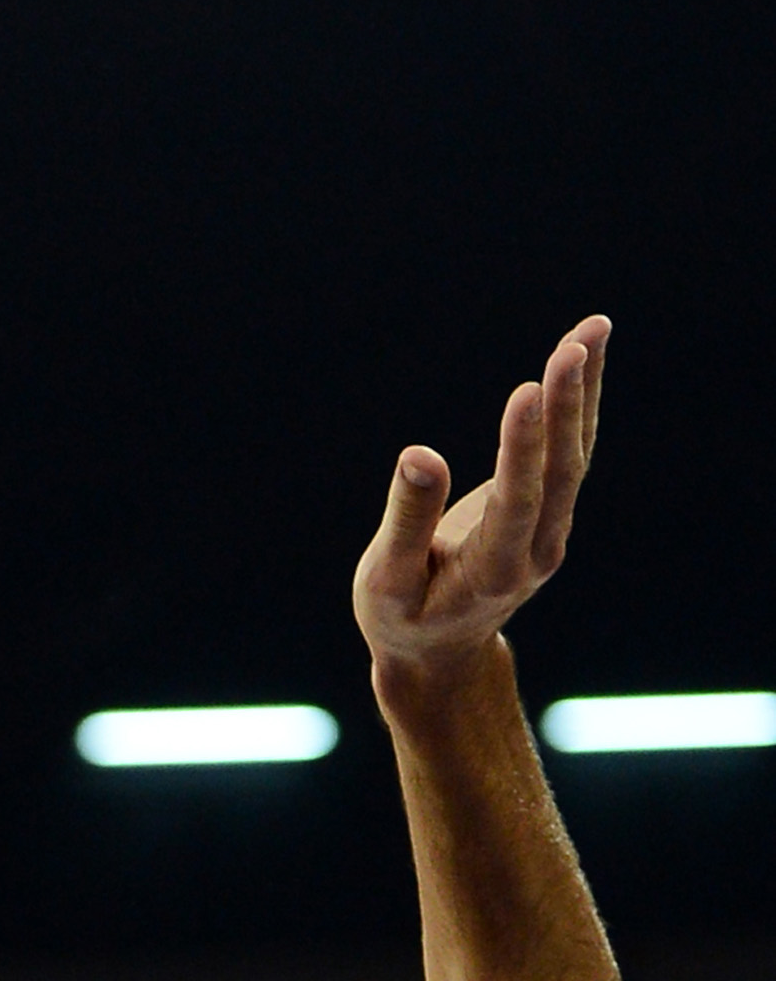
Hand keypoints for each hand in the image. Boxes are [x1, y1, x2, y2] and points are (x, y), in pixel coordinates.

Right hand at [354, 316, 607, 680]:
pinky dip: (577, 400)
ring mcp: (550, 530)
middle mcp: (537, 549)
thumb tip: (418, 455)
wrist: (440, 652)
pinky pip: (569, 449)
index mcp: (494, 571)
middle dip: (568, 405)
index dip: (525, 446)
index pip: (519, 499)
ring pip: (575, 454)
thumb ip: (407, 521)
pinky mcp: (547, 510)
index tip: (527, 389)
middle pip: (562, 470)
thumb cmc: (401, 617)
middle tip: (574, 344)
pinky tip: (580, 352)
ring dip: (584, 390)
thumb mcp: (387, 581)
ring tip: (592, 327)